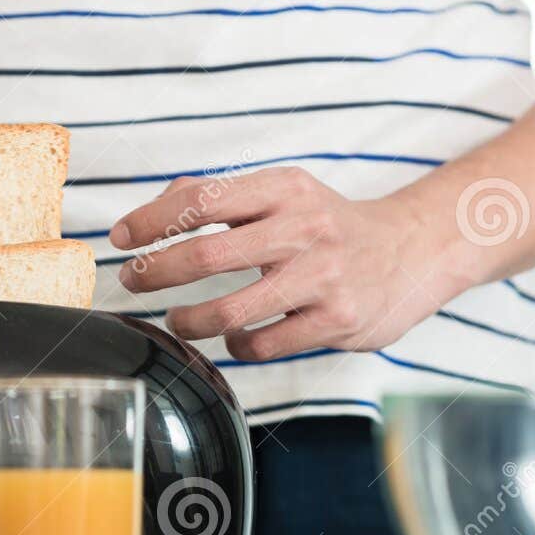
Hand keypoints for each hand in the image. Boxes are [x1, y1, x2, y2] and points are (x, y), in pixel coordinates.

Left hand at [110, 167, 469, 360]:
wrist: (413, 252)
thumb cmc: (333, 227)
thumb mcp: (286, 194)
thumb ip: (223, 196)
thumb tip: (156, 207)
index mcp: (285, 189)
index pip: (201, 200)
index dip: (150, 221)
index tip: (121, 238)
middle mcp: (304, 228)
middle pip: (206, 254)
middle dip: (154, 272)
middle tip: (133, 282)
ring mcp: (322, 277)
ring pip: (230, 310)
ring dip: (190, 320)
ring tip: (178, 319)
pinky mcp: (337, 321)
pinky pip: (264, 344)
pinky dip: (237, 345)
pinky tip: (236, 338)